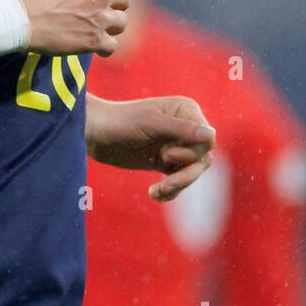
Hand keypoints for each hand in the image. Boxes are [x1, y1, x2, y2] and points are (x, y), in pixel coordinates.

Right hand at [11, 0, 130, 56]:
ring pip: (121, 22)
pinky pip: (112, 45)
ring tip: (101, 27)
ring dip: (113, 23)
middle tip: (104, 7)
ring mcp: (100, 19)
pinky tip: (98, 46)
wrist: (19, 19)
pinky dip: (106, 46)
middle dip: (117, 1)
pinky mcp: (94, 41)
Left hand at [85, 93, 216, 199]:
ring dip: (178, 185)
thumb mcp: (151, 124)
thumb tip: (211, 135)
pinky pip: (178, 180)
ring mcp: (175, 145)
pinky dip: (170, 190)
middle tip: (166, 184)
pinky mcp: (164, 162)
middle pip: (202, 158)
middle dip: (186, 174)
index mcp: (186, 111)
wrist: (94, 133)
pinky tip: (154, 194)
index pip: (206, 139)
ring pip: (193, 171)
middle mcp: (185, 127)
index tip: (167, 155)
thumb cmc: (120, 121)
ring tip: (158, 192)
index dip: (192, 153)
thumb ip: (181, 129)